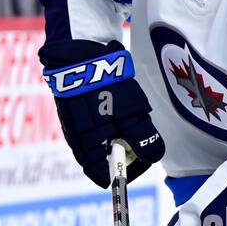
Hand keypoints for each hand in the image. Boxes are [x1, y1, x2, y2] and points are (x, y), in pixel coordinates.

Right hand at [39, 38, 164, 185]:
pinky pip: (95, 121)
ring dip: (119, 131)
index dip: (125, 171)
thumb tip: (154, 156)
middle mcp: (75, 139)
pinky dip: (109, 118)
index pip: (102, 175)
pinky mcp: (74, 106)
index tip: (143, 158)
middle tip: (140, 130)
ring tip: (129, 111)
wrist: (80, 50)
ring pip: (101, 138)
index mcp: (85, 148)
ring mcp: (73, 122)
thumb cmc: (104, 88)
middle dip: (125, 148)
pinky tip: (116, 102)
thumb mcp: (130, 116)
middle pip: (103, 157)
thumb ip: (143, 139)